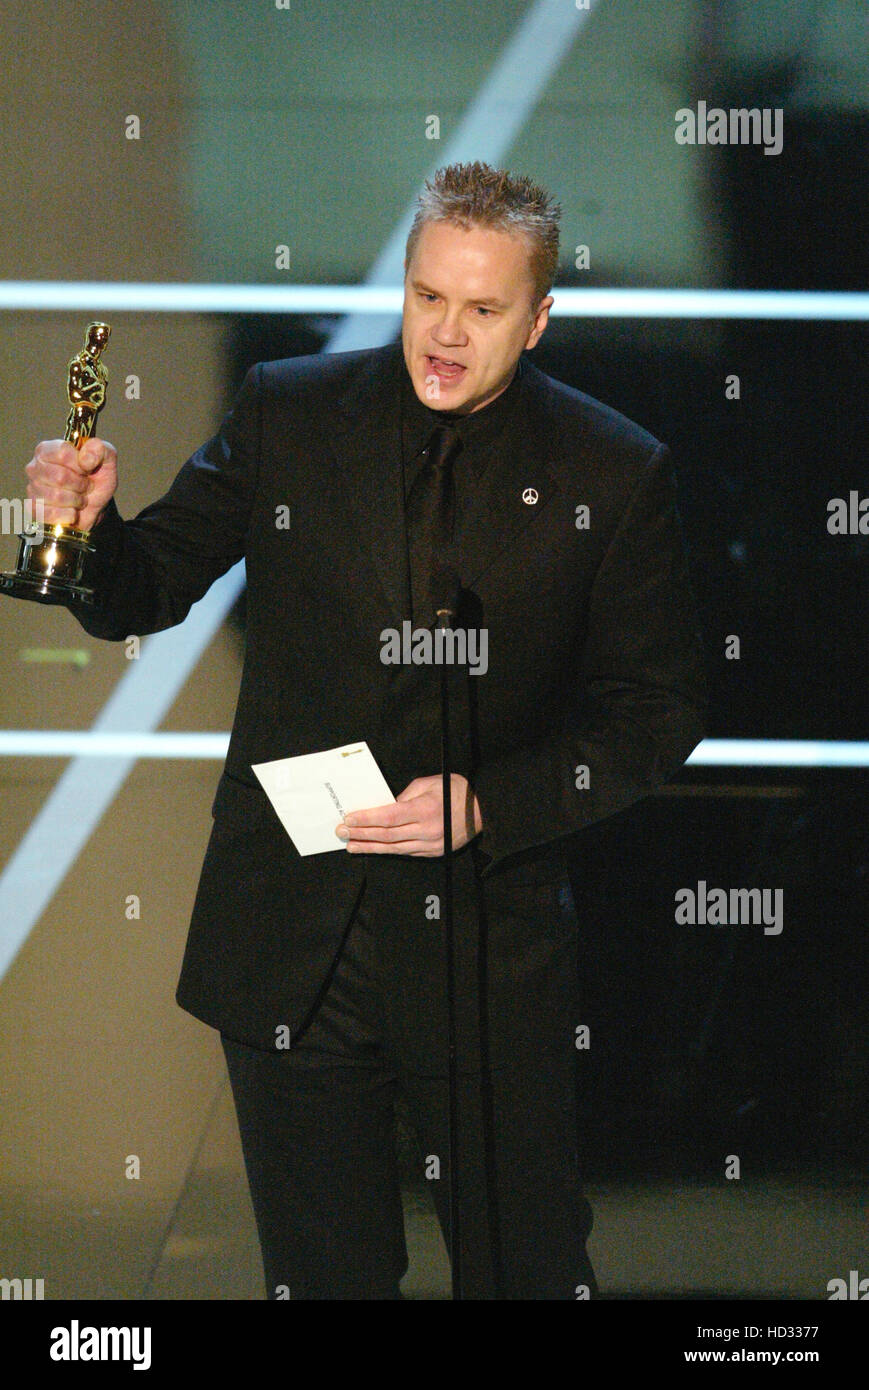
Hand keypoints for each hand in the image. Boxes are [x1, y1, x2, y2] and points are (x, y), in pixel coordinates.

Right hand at [26, 437, 117, 532]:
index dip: (80, 465)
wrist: (96, 505)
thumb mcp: (106, 459)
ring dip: (77, 500)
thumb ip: (100, 449)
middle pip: (59, 477)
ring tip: (80, 497)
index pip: (62, 454)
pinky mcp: (34, 510)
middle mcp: (35, 467)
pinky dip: (70, 514)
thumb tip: (85, 459)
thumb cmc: (96, 478)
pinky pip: (53, 514)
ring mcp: (32, 489)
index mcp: (47, 449)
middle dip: (81, 485)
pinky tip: (72, 510)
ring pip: (57, 496)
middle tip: (85, 485)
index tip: (87, 469)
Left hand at [336, 773, 482, 855]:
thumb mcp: (430, 783)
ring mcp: (430, 845)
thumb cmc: (457, 791)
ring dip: (370, 847)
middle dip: (361, 834)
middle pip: (387, 835)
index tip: (349, 818)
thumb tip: (386, 804)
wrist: (482, 811)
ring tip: (351, 845)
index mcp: (426, 809)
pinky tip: (373, 848)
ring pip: (393, 848)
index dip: (366, 819)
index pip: (389, 816)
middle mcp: (427, 830)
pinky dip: (387, 850)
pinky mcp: (432, 853)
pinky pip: (405, 853)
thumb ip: (406, 794)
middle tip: (341, 832)